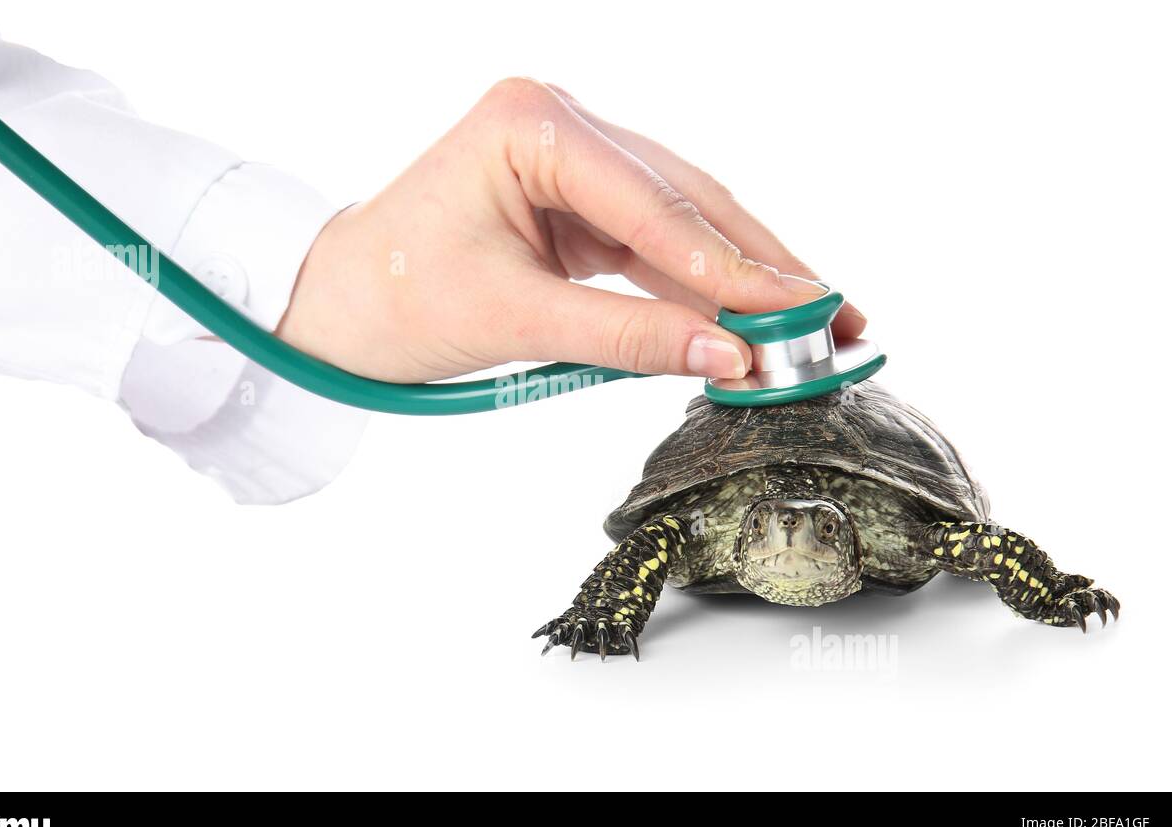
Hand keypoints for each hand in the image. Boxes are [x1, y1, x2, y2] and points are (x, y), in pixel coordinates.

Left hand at [280, 78, 864, 382]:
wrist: (337, 306)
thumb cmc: (394, 299)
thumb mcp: (516, 319)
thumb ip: (627, 338)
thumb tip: (728, 359)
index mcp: (533, 124)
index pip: (655, 204)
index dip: (733, 268)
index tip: (799, 313)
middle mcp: (563, 124)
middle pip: (688, 200)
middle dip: (760, 266)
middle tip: (833, 317)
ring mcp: (576, 159)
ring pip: (684, 220)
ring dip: (744, 277)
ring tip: (815, 323)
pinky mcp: (582, 200)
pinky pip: (658, 243)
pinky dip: (701, 286)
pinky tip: (753, 317)